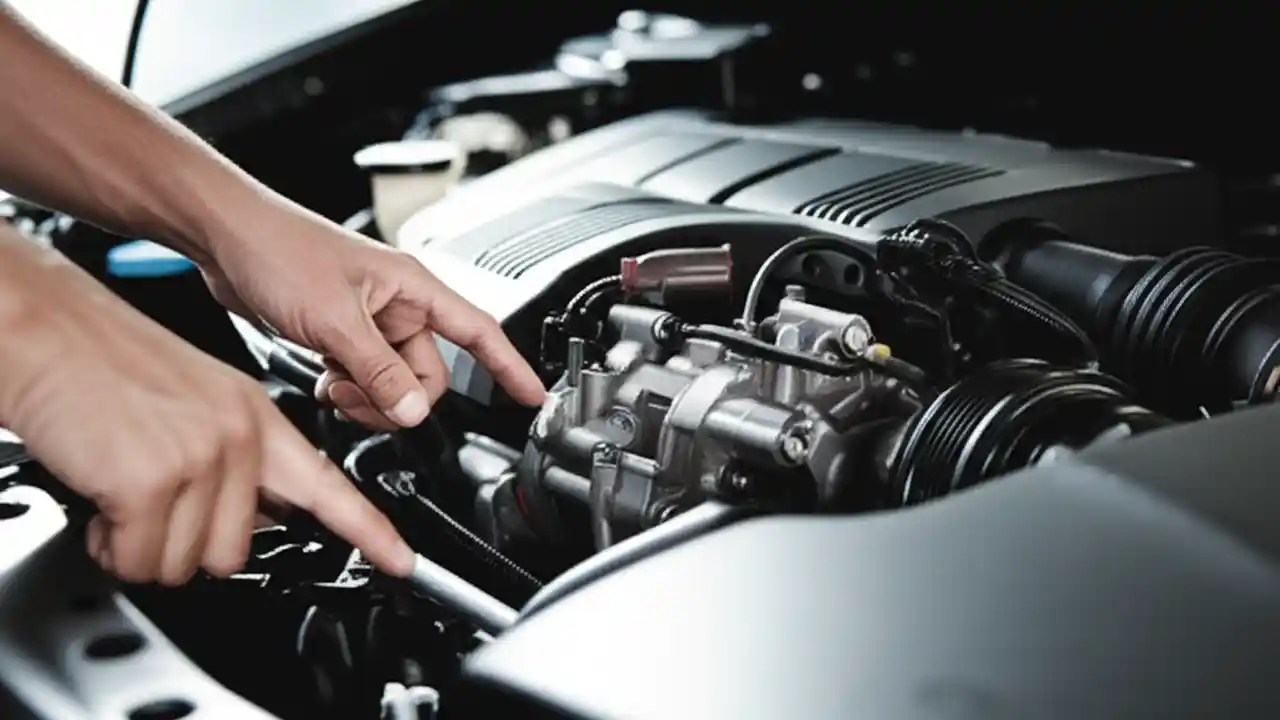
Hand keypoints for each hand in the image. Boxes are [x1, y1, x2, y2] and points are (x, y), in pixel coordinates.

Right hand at [0, 228, 413, 583]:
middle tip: (148, 506)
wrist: (43, 327)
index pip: (329, 486)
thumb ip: (234, 456)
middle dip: (181, 545)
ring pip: (185, 564)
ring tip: (120, 494)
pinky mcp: (150, 481)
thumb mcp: (196, 401)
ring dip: (142, 546)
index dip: (369, 532)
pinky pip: (137, 559)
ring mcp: (199, 459)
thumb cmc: (102, 363)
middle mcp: (237, 438)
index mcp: (254, 418)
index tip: (400, 561)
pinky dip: (109, 545)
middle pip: (235, 552)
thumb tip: (253, 518)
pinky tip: (100, 503)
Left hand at [200, 195, 544, 429]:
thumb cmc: (279, 250)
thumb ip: (379, 372)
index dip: (510, 367)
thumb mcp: (335, 321)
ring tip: (333, 386)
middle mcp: (397, 305)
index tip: (531, 397)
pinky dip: (346, 390)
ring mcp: (368, 321)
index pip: (479, 332)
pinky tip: (322, 380)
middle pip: (427, 374)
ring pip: (391, 381)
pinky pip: (362, 378)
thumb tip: (412, 412)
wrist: (225, 238)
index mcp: (413, 288)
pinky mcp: (339, 333)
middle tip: (361, 398)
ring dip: (367, 397)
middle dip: (398, 397)